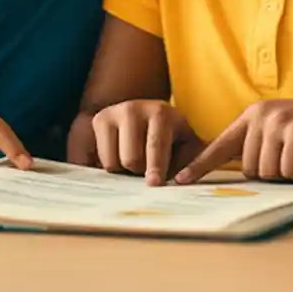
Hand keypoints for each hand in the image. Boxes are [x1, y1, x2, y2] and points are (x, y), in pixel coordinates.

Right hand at [68, 100, 203, 185]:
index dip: (156, 167)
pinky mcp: (100, 120)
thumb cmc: (175, 140)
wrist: (153, 118)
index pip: (155, 145)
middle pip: (131, 158)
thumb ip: (192, 166)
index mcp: (161, 113)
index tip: (154, 183)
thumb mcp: (190, 149)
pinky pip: (100, 159)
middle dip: (140, 172)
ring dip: (125, 171)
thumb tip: (180, 181)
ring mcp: (113, 112)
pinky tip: (122, 157)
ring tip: (136, 161)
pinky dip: (112, 167)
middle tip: (148, 169)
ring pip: (112, 162)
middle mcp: (134, 108)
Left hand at [175, 100, 292, 184]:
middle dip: (275, 172)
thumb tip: (242, 174)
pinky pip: (289, 171)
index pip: (220, 145)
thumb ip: (260, 145)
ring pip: (268, 173)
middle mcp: (261, 115)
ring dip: (292, 171)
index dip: (200, 165)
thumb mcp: (283, 132)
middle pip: (250, 170)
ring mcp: (278, 122)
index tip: (179, 180)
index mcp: (253, 115)